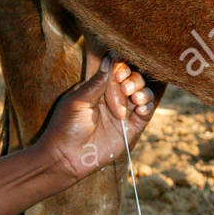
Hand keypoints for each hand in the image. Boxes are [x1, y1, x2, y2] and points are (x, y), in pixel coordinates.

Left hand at [38, 55, 155, 184]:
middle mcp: (112, 98)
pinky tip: (140, 108)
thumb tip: (110, 57)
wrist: (67, 157)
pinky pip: (146, 112)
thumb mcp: (78, 101)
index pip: (116, 70)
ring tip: (134, 98)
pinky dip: (147, 106)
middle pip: (133, 79)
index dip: (121, 68)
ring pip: (143, 93)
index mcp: (97, 88)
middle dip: (133, 79)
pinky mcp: (131, 127)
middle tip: (125, 88)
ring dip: (143, 91)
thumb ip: (97, 82)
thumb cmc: (66, 127)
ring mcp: (123, 112)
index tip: (119, 74)